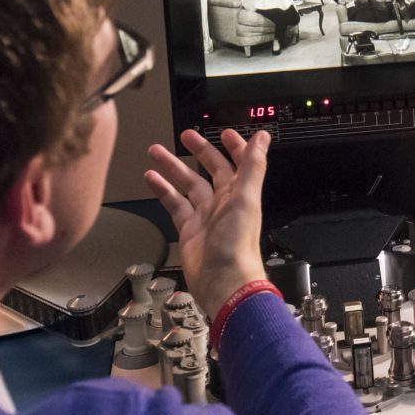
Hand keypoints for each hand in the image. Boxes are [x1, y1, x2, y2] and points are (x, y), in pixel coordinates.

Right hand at [144, 128, 270, 316]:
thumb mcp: (246, 199)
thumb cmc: (238, 245)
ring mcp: (205, 216)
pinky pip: (174, 204)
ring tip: (155, 152)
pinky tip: (151, 178)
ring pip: (187, 185)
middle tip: (185, 135)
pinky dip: (163, 190)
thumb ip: (253, 167)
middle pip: (209, 171)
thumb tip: (263, 137)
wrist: (224, 282)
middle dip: (198, 152)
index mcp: (240, 193)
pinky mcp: (188, 230)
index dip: (233, 147)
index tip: (224, 132)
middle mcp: (223, 203)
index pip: (238, 163)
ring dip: (173, 168)